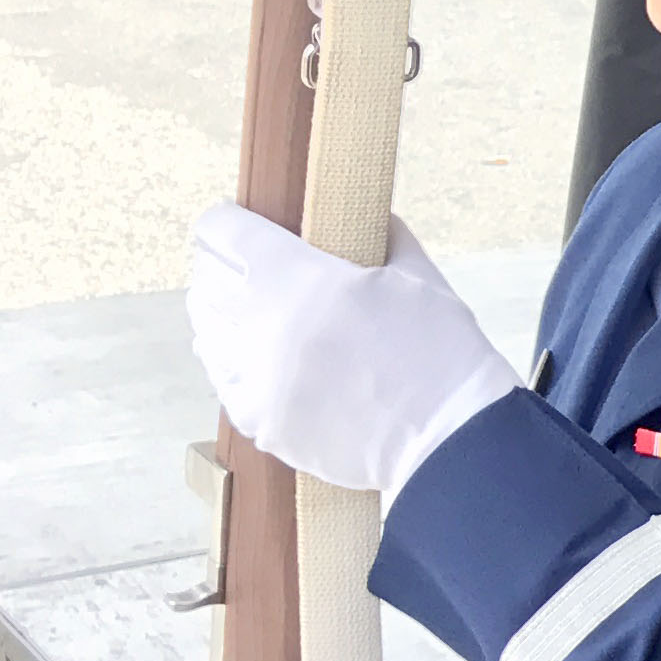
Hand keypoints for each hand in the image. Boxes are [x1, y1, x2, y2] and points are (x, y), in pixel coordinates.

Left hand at [187, 208, 516, 497]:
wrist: (453, 440)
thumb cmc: (444, 354)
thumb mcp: (422, 279)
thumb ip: (387, 239)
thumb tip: (371, 220)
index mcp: (302, 281)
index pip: (225, 234)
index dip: (228, 221)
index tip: (239, 221)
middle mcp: (265, 328)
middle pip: (207, 281)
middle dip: (224, 266)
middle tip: (251, 266)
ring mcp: (257, 381)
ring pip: (208, 333)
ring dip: (225, 317)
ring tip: (254, 315)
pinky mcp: (261, 422)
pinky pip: (226, 382)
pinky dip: (238, 366)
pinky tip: (265, 361)